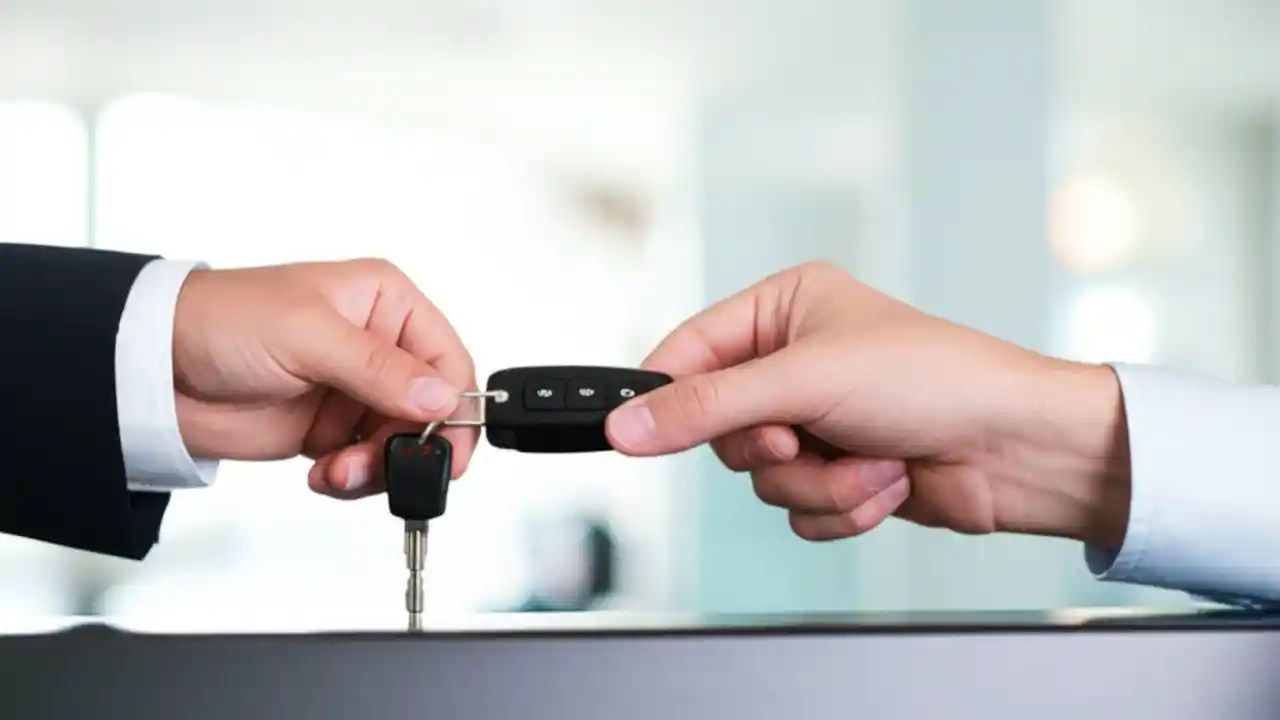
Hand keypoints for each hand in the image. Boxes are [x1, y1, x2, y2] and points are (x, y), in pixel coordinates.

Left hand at [171, 258, 476, 498]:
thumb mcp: (308, 334)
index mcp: (385, 303)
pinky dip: (353, 479)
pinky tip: (325, 472)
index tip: (445, 446)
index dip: (454, 405)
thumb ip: (379, 368)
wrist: (156, 370)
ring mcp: (356, 391)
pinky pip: (369, 464)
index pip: (448, 358)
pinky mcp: (331, 429)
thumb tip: (441, 396)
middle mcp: (378, 346)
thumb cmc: (221, 320)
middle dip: (412, 444)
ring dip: (379, 466)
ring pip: (403, 443)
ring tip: (341, 469)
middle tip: (386, 464)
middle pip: (433, 409)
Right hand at [606, 261, 1131, 548]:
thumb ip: (707, 406)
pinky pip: (798, 510)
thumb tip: (628, 424)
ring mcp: (818, 422)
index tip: (640, 430)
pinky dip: (842, 506)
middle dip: (773, 448)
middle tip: (802, 437)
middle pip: (721, 428)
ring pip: (762, 479)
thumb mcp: (805, 380)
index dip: (667, 394)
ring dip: (819, 482)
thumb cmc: (937, 378)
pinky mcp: (840, 472)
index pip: (690, 349)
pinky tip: (887, 479)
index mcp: (785, 309)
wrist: (1017, 449)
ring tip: (870, 459)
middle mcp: (796, 363)